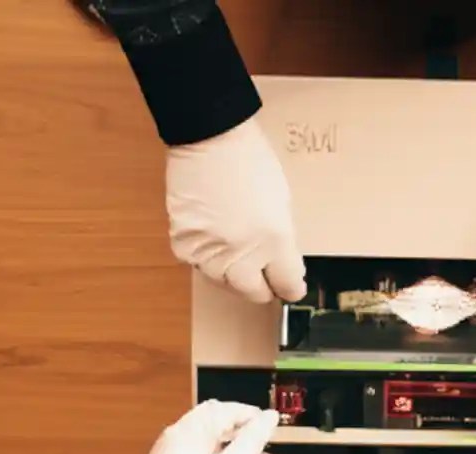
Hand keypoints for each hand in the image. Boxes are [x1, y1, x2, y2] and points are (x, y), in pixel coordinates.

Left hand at [90, 401, 281, 453]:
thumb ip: (252, 442)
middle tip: (271, 448)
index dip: (252, 416)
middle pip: (216, 424)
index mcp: (186, 433)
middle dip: (246, 434)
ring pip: (210, 442)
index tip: (275, 427)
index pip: (224, 409)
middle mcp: (173, 439)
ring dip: (237, 450)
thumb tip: (269, 417)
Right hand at [166, 117, 306, 303]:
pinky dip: (209, 258)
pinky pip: (201, 266)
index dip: (291, 286)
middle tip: (265, 273)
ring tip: (237, 247)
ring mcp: (209, 254)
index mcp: (274, 242)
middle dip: (263, 285)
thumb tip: (283, 270)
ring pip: (226, 284)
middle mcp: (242, 255)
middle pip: (255, 294)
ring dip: (235, 274)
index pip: (288, 286)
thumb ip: (282, 244)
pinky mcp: (184, 248)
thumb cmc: (250, 162)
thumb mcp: (282, 205)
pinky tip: (216, 237)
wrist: (209, 138)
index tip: (291, 284)